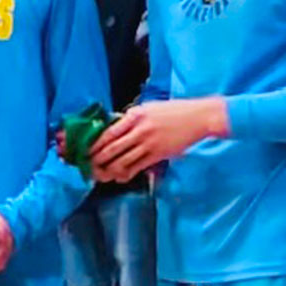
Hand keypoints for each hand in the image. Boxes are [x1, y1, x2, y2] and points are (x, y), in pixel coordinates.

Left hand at [90, 98, 230, 183]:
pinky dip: (125, 174)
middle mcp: (140, 130)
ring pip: (121, 161)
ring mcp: (149, 143)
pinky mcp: (158, 154)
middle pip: (111, 149)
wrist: (199, 117)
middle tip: (88, 167)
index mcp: (135, 116)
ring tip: (100, 175)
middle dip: (97, 160)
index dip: (94, 145)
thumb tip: (112, 128)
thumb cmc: (174, 111)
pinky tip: (119, 177)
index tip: (85, 152)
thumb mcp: (149, 108)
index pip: (107, 133)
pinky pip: (137, 167)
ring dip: (108, 170)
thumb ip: (130, 118)